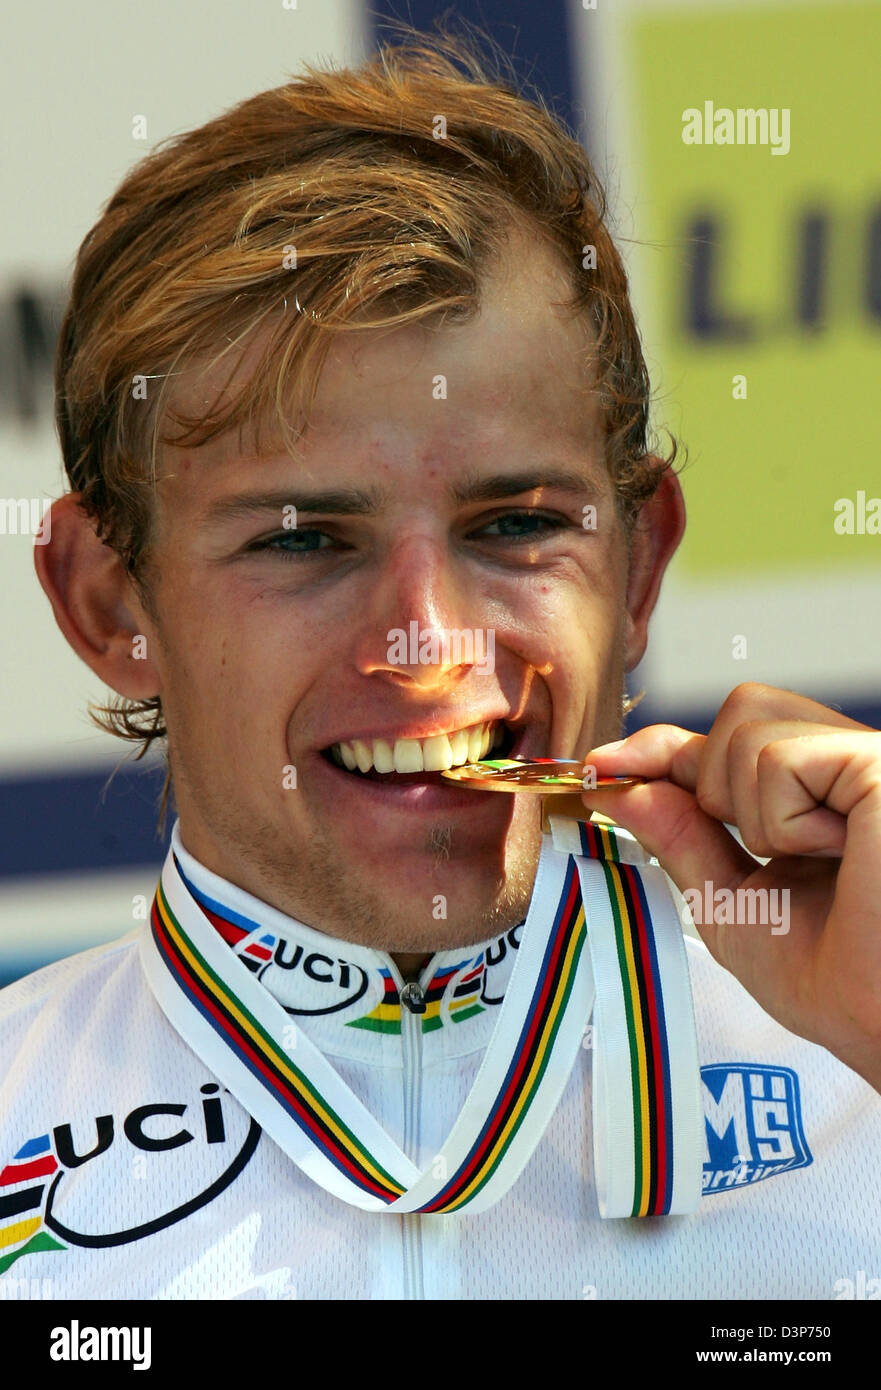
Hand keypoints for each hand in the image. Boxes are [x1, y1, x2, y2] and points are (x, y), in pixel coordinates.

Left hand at [580, 683, 880, 1091]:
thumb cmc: (837, 984)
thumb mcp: (731, 901)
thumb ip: (679, 835)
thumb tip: (617, 783)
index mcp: (826, 793)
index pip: (733, 733)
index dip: (662, 746)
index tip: (602, 767)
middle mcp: (852, 765)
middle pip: (741, 708)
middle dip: (711, 782)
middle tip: (761, 853)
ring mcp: (868, 760)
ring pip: (749, 727)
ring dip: (751, 814)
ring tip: (814, 863)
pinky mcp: (879, 764)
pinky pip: (778, 758)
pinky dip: (782, 820)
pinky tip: (836, 856)